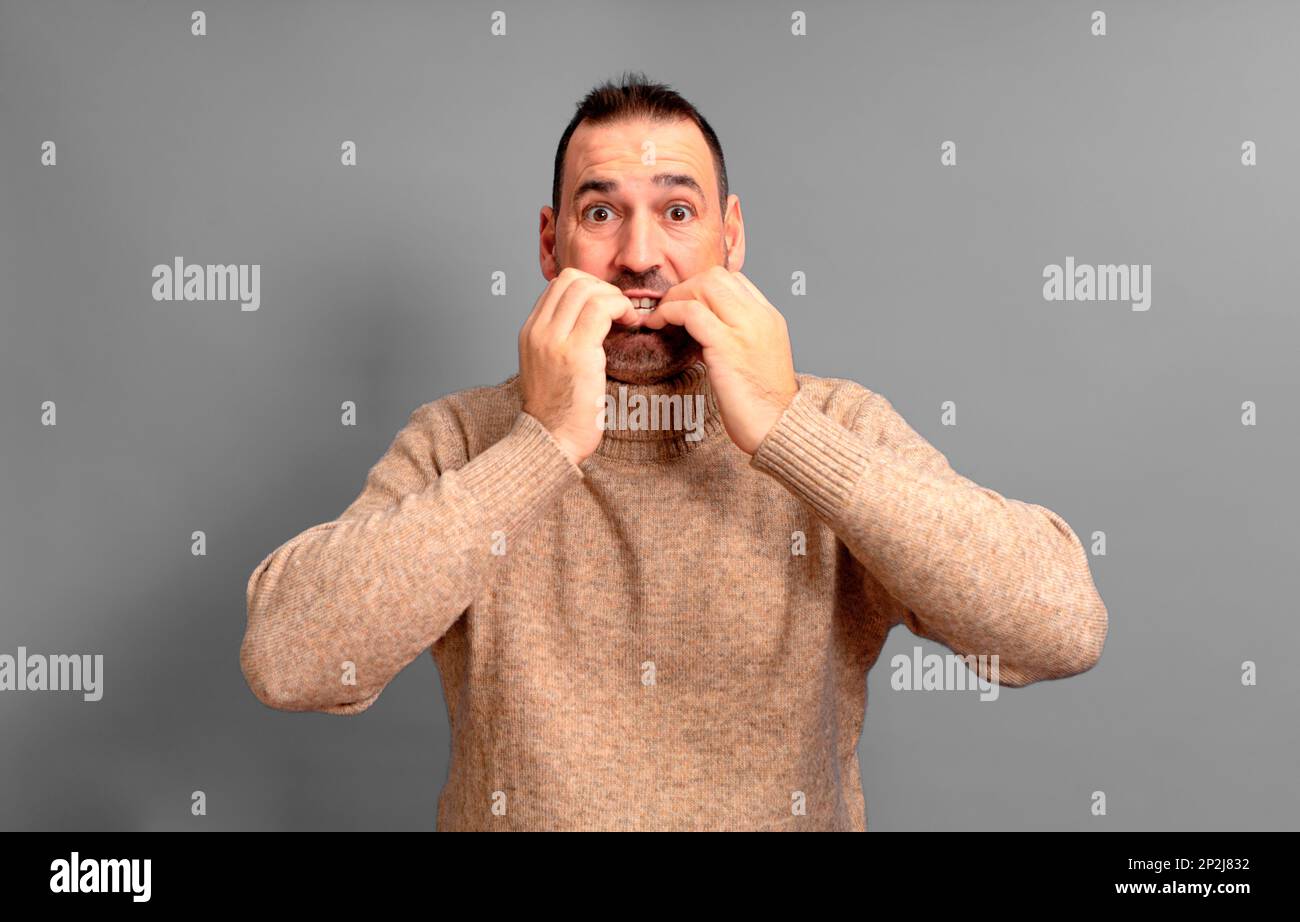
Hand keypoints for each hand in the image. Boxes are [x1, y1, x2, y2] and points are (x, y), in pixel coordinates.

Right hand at [518, 268, 640, 465]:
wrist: (550, 442)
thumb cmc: (558, 413)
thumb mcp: (550, 368)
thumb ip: (562, 341)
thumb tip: (592, 323)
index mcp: (530, 332)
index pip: (559, 285)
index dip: (590, 288)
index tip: (608, 308)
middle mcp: (537, 331)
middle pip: (572, 279)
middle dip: (603, 288)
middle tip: (620, 312)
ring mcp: (553, 339)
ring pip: (587, 288)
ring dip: (614, 298)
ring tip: (627, 320)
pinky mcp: (575, 352)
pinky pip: (601, 308)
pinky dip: (621, 309)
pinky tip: (631, 326)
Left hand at [638, 266, 798, 454]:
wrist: (779, 428)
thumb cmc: (763, 404)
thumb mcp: (755, 359)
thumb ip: (735, 338)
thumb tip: (702, 332)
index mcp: (769, 318)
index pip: (734, 280)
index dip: (702, 287)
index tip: (684, 305)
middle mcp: (760, 316)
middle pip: (716, 276)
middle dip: (685, 288)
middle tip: (667, 309)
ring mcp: (745, 328)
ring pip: (704, 285)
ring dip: (675, 297)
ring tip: (660, 317)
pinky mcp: (727, 345)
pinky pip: (691, 312)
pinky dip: (669, 312)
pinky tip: (657, 325)